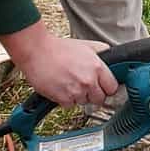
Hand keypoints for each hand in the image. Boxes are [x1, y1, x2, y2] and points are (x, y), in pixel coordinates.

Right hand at [0, 23, 117, 106]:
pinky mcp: (63, 98)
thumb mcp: (85, 45)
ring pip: (84, 102)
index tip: (102, 88)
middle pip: (100, 99)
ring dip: (78, 96)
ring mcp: (76, 91)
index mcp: (97, 67)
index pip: (112, 88)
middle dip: (93, 94)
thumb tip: (111, 55)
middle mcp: (89, 81)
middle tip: (83, 86)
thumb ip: (101, 51)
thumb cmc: (58, 48)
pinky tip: (60, 87)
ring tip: (69, 82)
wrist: (37, 51)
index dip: (107, 88)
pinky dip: (65, 99)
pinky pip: (70, 105)